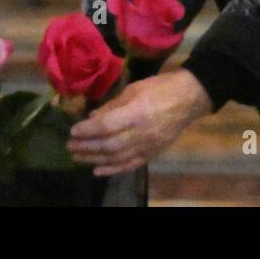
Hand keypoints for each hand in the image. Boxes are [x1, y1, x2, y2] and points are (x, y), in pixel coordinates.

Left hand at [68, 69, 212, 176]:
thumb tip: (92, 117)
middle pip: (109, 145)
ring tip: (78, 157)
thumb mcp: (133, 89)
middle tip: (70, 146)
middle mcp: (141, 133)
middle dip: (87, 147)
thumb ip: (112, 105)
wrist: (189, 99)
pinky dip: (112, 169)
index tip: (73, 131)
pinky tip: (97, 170)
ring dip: (94, 159)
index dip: (88, 130)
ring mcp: (148, 146)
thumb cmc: (160, 88)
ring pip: (117, 157)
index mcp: (137, 112)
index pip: (107, 125)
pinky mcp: (153, 154)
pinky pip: (130, 165)